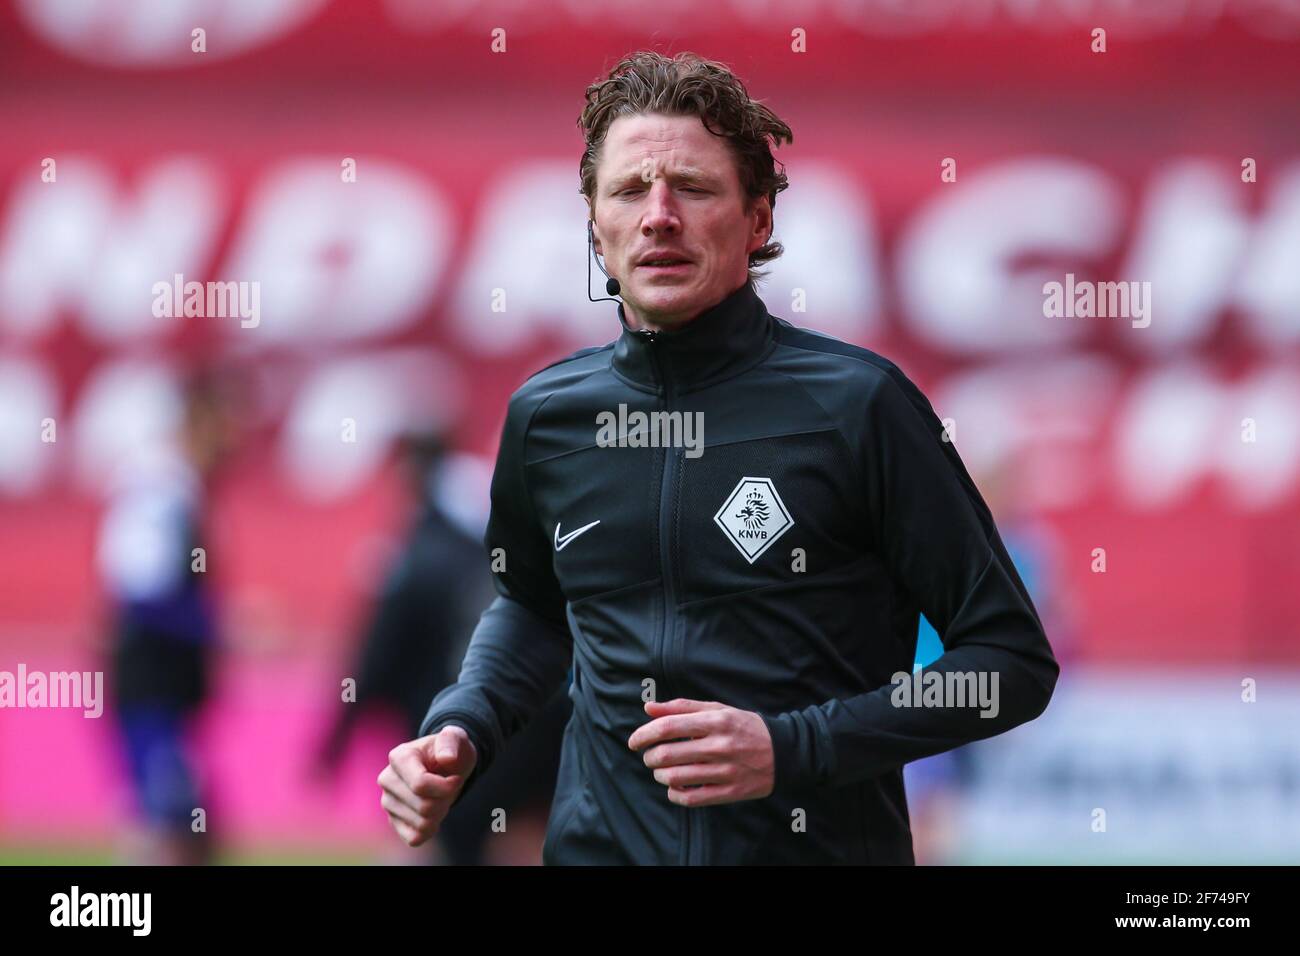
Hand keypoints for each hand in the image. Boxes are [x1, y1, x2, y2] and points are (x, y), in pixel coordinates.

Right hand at [377, 726, 477, 846]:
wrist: (446, 765)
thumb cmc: (451, 751)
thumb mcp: (456, 738)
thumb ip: (451, 740)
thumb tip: (446, 758)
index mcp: (399, 757)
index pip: (420, 785)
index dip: (446, 787)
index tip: (457, 778)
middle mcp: (387, 779)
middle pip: (424, 807)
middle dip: (445, 800)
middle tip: (449, 788)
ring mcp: (387, 802)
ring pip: (422, 824)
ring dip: (440, 813)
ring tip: (441, 797)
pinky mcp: (393, 820)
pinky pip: (415, 838)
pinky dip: (431, 829)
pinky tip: (434, 814)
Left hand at [627, 698, 774, 806]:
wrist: (784, 752)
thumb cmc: (744, 727)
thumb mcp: (718, 709)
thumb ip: (682, 707)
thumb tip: (648, 708)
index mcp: (715, 721)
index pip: (668, 727)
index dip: (644, 734)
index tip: (634, 741)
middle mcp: (719, 746)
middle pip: (667, 754)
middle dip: (649, 756)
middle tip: (649, 756)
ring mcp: (724, 771)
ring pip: (675, 777)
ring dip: (659, 775)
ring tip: (661, 770)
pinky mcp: (729, 792)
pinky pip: (690, 798)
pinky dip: (674, 793)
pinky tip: (674, 786)